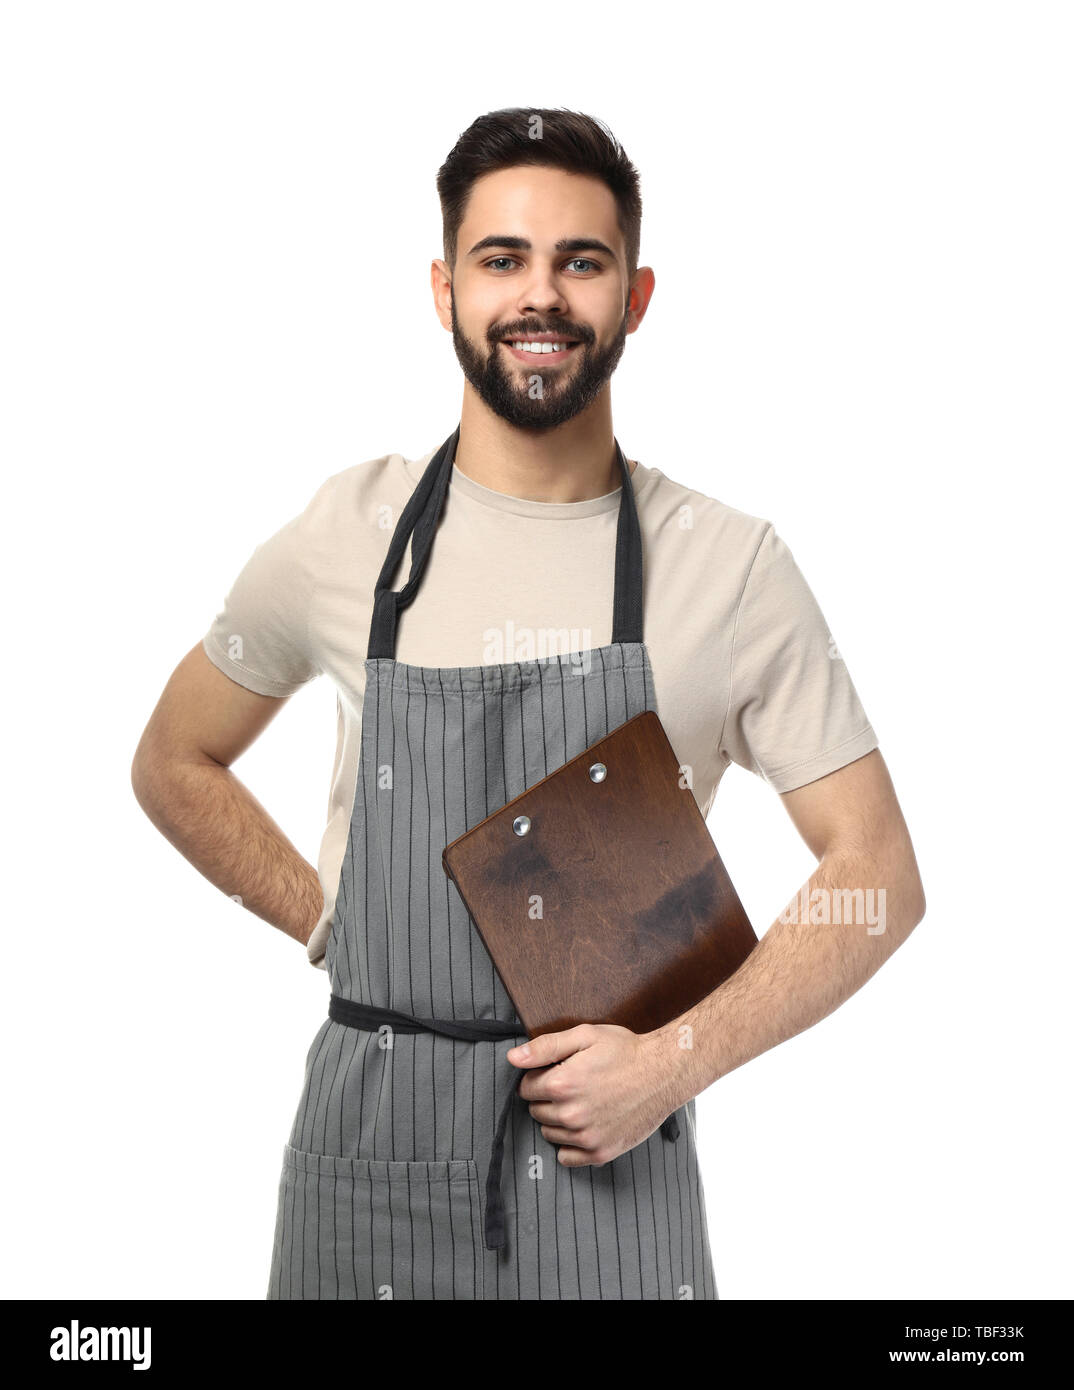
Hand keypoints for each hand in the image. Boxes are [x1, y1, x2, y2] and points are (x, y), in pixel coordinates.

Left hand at [507, 1023, 680, 1166]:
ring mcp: (586, 1137)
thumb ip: (545, 1046)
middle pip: (535, 1111)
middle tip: (572, 1085)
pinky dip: (570, 1144)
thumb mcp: (585, 1036)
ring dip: (557, 1120)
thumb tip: (513, 1058)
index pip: (525, 1088)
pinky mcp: (601, 1152)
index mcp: (563, 1084)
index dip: (538, 1077)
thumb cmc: (625, 1051)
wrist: (663, 1073)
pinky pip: (567, 1157)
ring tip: (581, 1102)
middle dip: (547, 1098)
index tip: (556, 1071)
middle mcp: (571, 1114)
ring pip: (549, 1134)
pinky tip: (584, 1125)